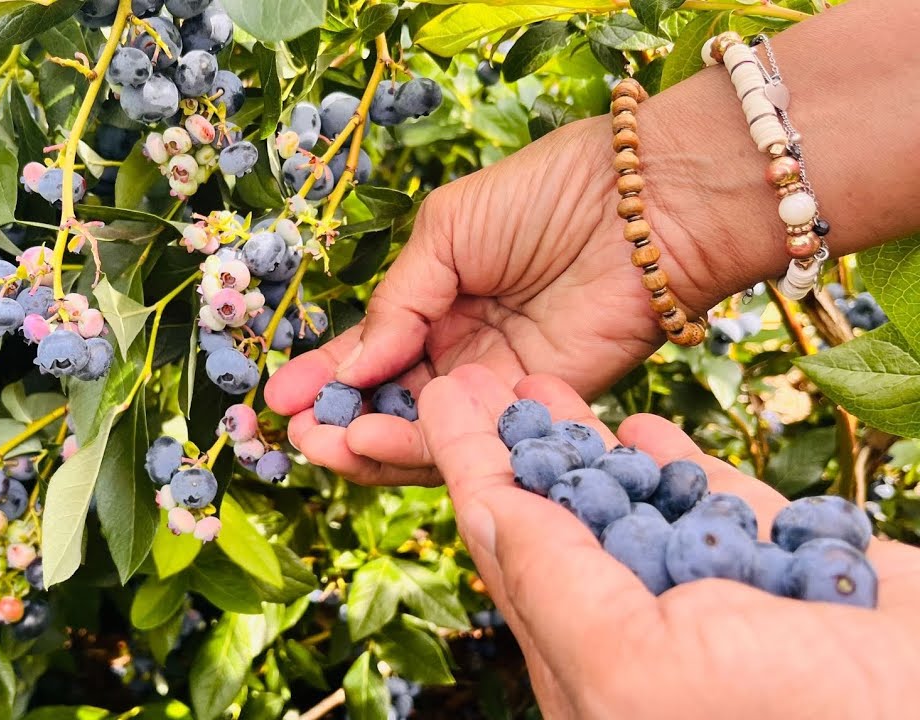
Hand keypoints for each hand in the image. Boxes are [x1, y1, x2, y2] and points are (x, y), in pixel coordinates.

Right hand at [266, 115, 719, 485]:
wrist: (643, 203)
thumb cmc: (545, 196)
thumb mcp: (445, 234)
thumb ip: (398, 303)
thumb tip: (351, 371)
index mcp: (438, 305)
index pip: (370, 354)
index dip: (325, 378)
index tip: (279, 400)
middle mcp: (463, 354)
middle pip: (389, 404)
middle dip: (336, 420)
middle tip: (291, 433)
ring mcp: (498, 386)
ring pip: (422, 432)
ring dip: (364, 442)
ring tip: (316, 445)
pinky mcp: (537, 411)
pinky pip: (468, 438)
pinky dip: (415, 445)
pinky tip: (366, 439)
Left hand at [420, 367, 919, 718]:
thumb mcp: (637, 665)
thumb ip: (553, 585)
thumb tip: (489, 511)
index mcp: (592, 675)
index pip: (511, 553)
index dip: (468, 469)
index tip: (433, 400)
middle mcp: (643, 643)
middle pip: (558, 524)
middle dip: (511, 448)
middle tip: (469, 376)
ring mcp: (720, 605)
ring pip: (630, 508)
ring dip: (581, 444)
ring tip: (535, 381)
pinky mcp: (789, 577)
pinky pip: (714, 511)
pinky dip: (673, 466)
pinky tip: (636, 430)